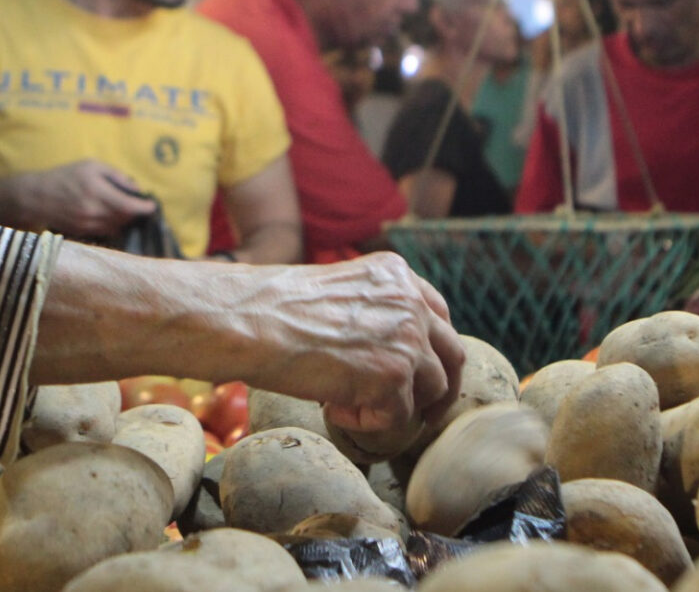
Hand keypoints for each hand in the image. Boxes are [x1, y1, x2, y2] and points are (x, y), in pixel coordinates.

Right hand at [15, 159, 156, 238]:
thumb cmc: (65, 176)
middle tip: (139, 206)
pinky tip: (112, 217)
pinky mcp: (82, 232)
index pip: (128, 206)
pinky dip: (113, 225)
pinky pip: (105, 231)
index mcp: (97, 192)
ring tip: (126, 211)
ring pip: (116, 227)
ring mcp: (87, 224)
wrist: (36, 196)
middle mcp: (93, 211)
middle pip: (124, 218)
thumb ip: (115, 175)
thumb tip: (135, 188)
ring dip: (124, 220)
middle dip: (135, 213)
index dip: (144, 208)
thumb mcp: (91, 166)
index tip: (152, 206)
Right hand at [33, 246, 463, 437]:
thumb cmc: (269, 309)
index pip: (438, 316)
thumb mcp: (334, 293)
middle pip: (452, 355)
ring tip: (348, 405)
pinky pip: (398, 418)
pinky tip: (333, 408)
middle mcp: (409, 300)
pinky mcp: (394, 375)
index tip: (417, 375)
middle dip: (437, 389)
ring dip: (396, 408)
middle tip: (415, 413)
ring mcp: (407, 337)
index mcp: (395, 274)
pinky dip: (369, 424)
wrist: (245, 321)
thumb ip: (371, 312)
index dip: (430, 351)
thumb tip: (386, 352)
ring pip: (431, 391)